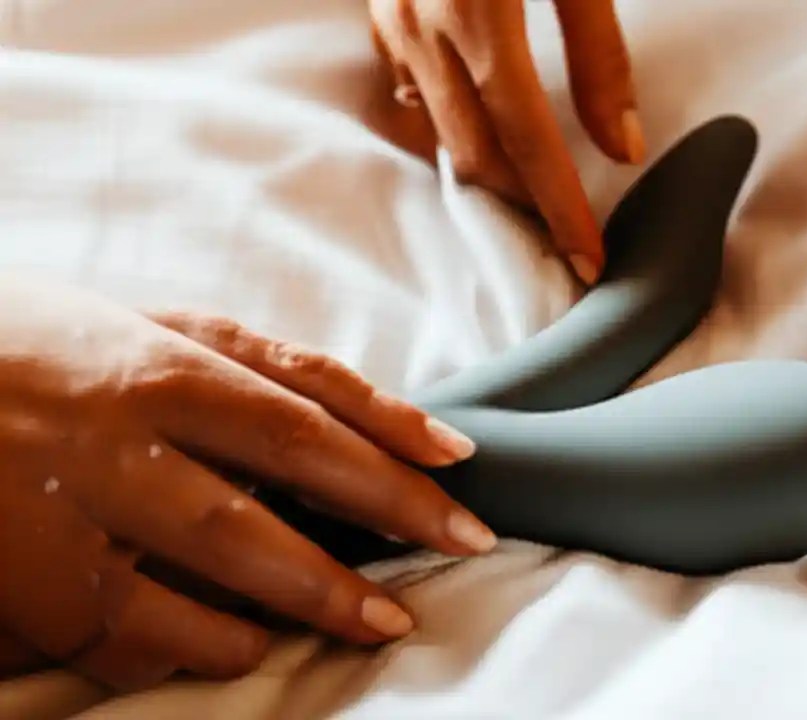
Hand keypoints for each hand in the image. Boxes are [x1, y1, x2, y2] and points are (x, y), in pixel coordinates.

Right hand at [0, 277, 495, 689]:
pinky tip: (243, 646)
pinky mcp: (27, 584)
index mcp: (162, 369)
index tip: (464, 494)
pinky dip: (198, 650)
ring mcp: (67, 520)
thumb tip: (385, 413)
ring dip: (298, 614)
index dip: (394, 466)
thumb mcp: (154, 324)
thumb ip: (268, 364)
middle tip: (427, 592)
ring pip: (205, 590)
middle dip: (360, 563)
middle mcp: (120, 445)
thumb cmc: (49, 340)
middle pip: (267, 518)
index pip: (308, 425)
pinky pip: (130, 639)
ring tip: (366, 624)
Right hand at [368, 0, 644, 284]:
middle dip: (523, 203)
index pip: (527, 139)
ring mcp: (392, 21)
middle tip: (567, 234)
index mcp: (476, 12)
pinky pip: (409, 96)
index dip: (559, 206)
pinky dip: (448, 127)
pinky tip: (481, 130)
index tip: (588, 259)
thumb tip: (624, 148)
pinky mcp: (380, 13)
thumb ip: (600, 55)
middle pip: (474, 152)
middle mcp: (422, 25)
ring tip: (531, 189)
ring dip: (485, 168)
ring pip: (437, 131)